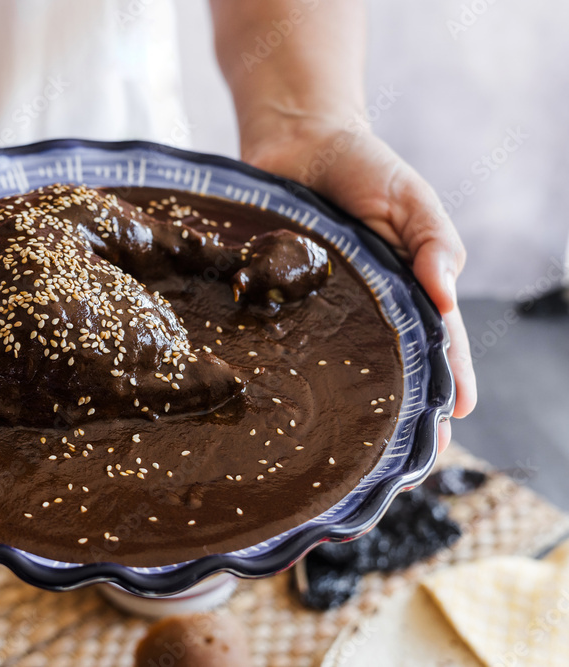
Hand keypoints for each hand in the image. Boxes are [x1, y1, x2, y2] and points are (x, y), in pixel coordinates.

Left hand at [239, 116, 476, 450]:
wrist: (295, 139)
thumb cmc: (362, 167)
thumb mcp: (411, 199)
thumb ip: (433, 242)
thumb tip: (446, 298)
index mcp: (407, 289)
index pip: (437, 346)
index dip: (447, 385)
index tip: (452, 426)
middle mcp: (366, 308)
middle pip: (390, 373)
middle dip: (400, 419)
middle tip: (400, 469)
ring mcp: (321, 310)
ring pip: (337, 370)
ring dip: (347, 413)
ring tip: (350, 459)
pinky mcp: (277, 302)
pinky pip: (283, 342)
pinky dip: (286, 373)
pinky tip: (282, 407)